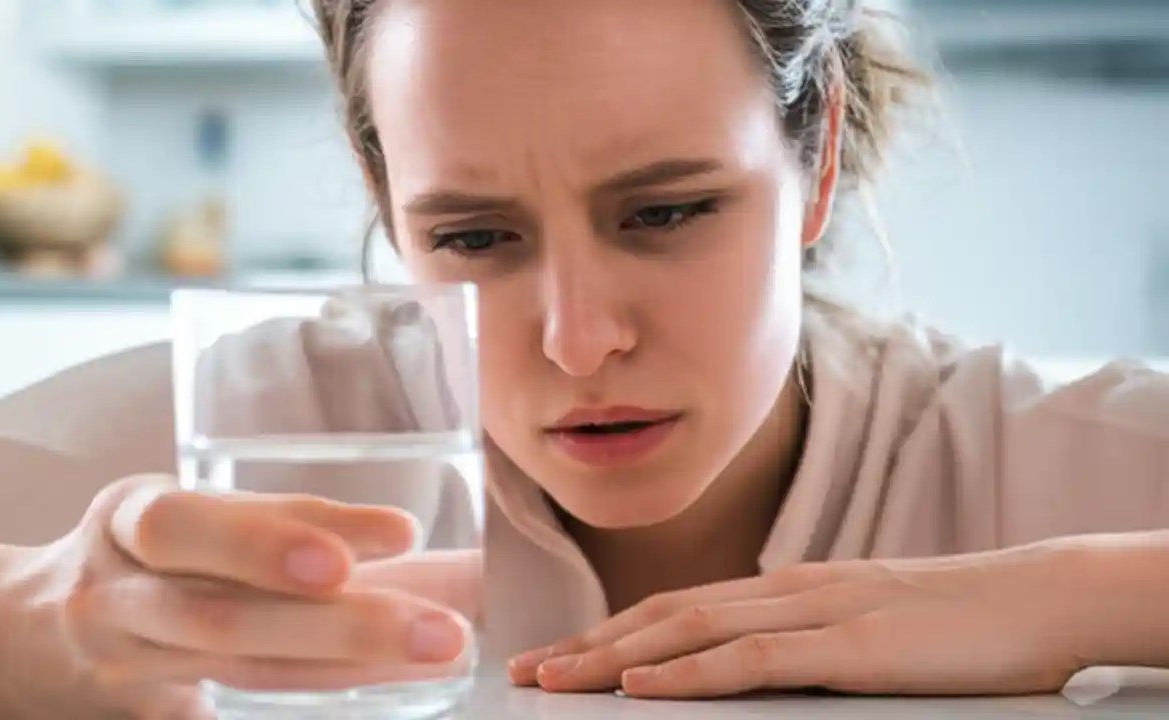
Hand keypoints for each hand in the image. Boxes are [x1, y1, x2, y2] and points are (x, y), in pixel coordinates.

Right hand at [0, 475, 477, 718]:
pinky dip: (322, 687)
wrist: (33, 630)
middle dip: (338, 619)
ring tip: (435, 649)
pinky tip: (391, 681)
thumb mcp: (192, 518)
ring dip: (346, 661)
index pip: (202, 521)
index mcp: (127, 518)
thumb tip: (417, 534)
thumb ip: (286, 519)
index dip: (292, 528)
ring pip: (236, 665)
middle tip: (441, 625)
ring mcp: (128, 662)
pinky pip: (240, 699)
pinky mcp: (149, 710)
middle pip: (220, 613)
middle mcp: (116, 592)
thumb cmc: (147, 554)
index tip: (398, 532)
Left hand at [509, 542, 1094, 698]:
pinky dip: (692, 671)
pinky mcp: (852, 645)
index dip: (607, 633)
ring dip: (615, 658)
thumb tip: (741, 667)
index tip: (554, 658)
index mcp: (784, 588)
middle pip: (663, 615)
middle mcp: (785, 590)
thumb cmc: (952, 622)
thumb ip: (798, 642)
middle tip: (525, 674)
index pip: (675, 607)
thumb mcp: (860, 628)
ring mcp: (816, 612)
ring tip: (557, 682)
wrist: (1036, 597)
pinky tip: (646, 686)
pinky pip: (755, 658)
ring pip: (692, 630)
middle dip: (587, 647)